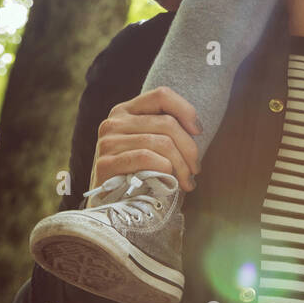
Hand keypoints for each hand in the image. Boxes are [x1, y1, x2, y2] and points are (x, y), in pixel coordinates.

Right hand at [89, 86, 203, 192]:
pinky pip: (145, 157)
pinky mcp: (105, 164)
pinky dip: (164, 168)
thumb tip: (195, 129)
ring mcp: (107, 142)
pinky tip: (170, 181)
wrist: (111, 207)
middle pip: (166, 123)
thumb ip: (165, 130)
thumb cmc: (139, 174)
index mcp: (126, 111)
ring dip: (181, 165)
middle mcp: (114, 122)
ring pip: (160, 142)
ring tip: (188, 181)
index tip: (199, 131)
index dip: (186, 110)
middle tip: (196, 170)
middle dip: (190, 149)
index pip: (162, 95)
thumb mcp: (151, 145)